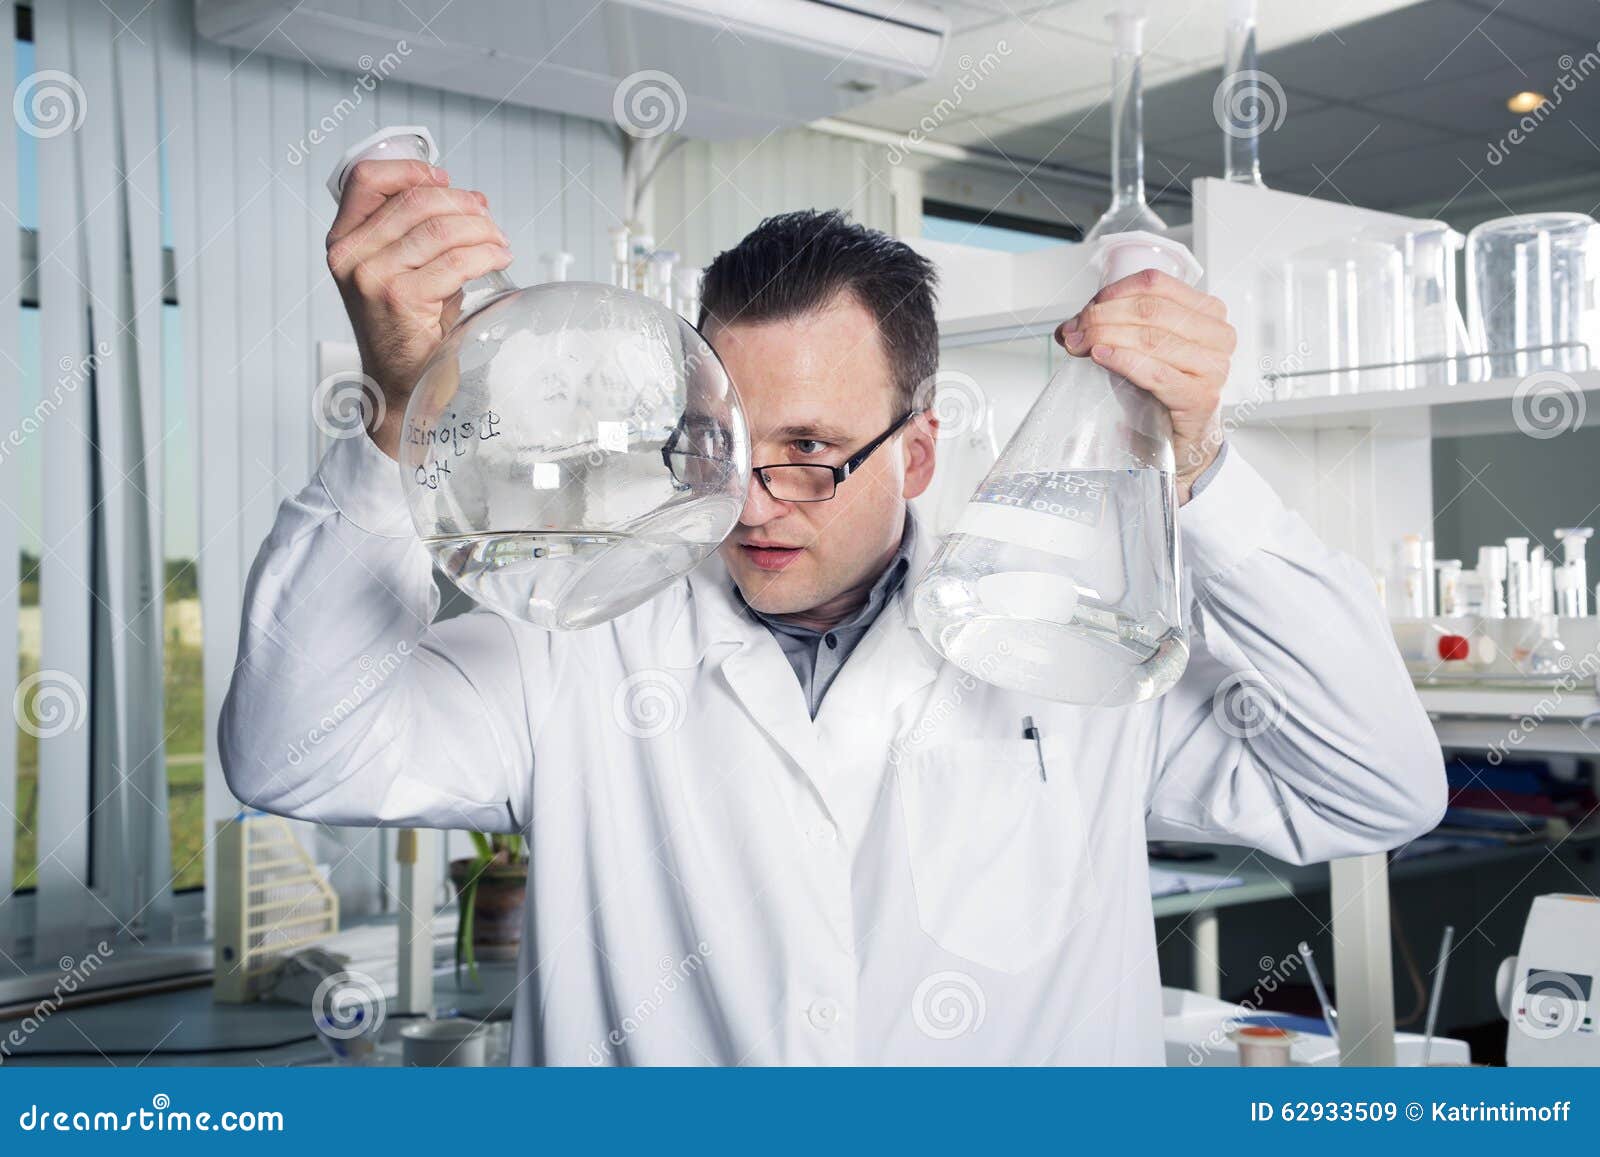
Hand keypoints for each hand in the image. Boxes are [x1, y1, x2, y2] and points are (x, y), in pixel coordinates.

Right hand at [325, 159, 512, 458]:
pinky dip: (486, 254)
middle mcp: (350, 255)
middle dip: (462, 204)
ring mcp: (372, 276)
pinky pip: (456, 261)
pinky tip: (499, 258)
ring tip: (499, 242)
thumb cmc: (407, 328)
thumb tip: (469, 199)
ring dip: (481, 230)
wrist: (402, 386)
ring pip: (440, 229)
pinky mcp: (399, 298)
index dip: (411, 170)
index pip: (366, 178)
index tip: (444, 179)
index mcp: (344, 241)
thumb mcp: (402, 270)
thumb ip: (417, 232)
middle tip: (488, 219)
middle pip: (415, 200)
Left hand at [1055, 269, 1235, 503]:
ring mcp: (1214, 366)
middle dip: (1102, 318)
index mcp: (1207, 311)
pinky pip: (1156, 372)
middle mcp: (1218, 334)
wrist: (1186, 440)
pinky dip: (1123, 361)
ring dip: (1105, 338)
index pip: (1155, 283)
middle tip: (1074, 334)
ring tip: (1080, 347)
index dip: (1113, 293)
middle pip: (1148, 310)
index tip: (1086, 312)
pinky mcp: (1201, 397)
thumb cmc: (1165, 390)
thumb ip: (1114, 329)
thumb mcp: (1145, 350)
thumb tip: (1070, 328)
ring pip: (1150, 338)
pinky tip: (1102, 357)